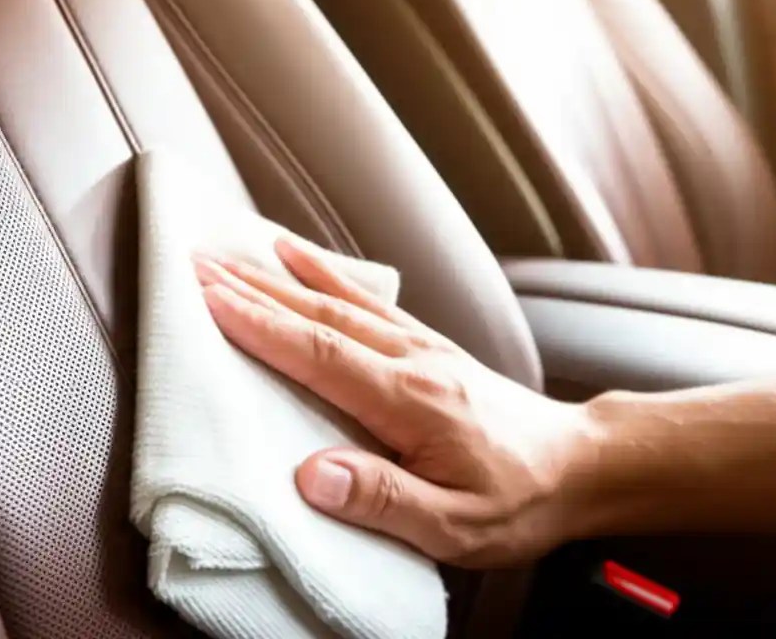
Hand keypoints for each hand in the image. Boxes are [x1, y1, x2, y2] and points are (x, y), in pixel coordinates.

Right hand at [195, 236, 597, 567]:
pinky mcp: (424, 345)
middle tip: (196, 262)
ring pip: (336, 300)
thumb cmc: (517, 501)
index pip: (319, 354)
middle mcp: (411, 361)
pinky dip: (326, 272)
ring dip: (276, 275)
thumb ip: (382, 500)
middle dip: (251, 288)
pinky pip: (366, 298)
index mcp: (410, 402)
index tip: (207, 298)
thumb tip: (311, 476)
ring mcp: (419, 346)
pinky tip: (299, 254)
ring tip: (230, 250)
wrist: (579, 466)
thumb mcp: (454, 526)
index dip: (259, 325)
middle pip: (317, 315)